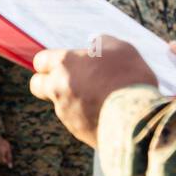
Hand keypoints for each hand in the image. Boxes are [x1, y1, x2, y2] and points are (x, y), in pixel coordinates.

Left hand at [30, 36, 153, 147]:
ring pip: (58, 104)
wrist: (139, 119)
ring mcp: (66, 112)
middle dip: (47, 83)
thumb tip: (94, 43)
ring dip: (71, 100)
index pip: (41, 61)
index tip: (62, 63)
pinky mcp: (77, 131)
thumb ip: (103, 43)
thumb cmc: (130, 78)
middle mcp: (58, 87)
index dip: (50, 61)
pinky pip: (75, 121)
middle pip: (37, 85)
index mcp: (65, 64)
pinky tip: (106, 112)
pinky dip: (85, 116)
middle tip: (68, 81)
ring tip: (100, 97)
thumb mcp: (121, 49)